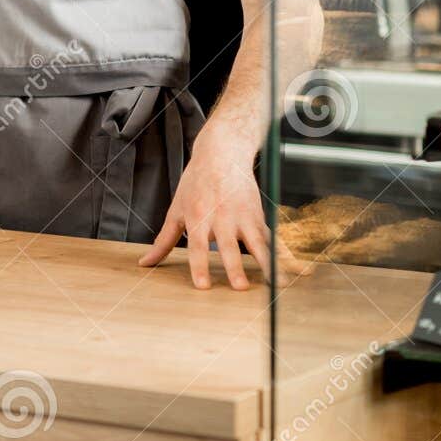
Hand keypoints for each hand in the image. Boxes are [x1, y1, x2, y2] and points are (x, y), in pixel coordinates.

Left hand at [138, 137, 279, 290]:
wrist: (222, 154)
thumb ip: (164, 240)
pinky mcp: (258, 216)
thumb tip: (145, 264)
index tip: (203, 286)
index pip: (198, 245)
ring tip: (276, 283)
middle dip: (235, 267)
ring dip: (267, 263)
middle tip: (240, 287)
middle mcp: (221, 218)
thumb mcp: (176, 210)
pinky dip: (285, 254)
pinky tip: (294, 270)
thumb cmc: (195, 184)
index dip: (199, 265)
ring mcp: (243, 216)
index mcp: (198, 217)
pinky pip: (273, 238)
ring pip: (257, 243)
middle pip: (228, 246)